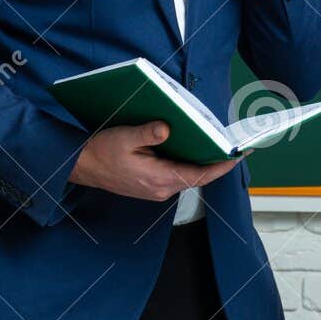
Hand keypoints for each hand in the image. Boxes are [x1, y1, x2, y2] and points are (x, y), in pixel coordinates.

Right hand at [67, 121, 239, 202]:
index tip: (238, 156)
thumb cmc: (102, 152)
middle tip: (234, 148)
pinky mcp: (152, 186)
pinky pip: (177, 176)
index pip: (199, 175)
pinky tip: (192, 150)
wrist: (82, 166)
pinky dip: (188, 166)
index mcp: (158, 178)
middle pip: (197, 177)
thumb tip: (167, 128)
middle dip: (216, 163)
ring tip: (218, 147)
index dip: (221, 167)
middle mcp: (161, 189)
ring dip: (202, 164)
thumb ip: (147, 133)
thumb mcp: (124, 137)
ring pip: (187, 177)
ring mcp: (156, 190)